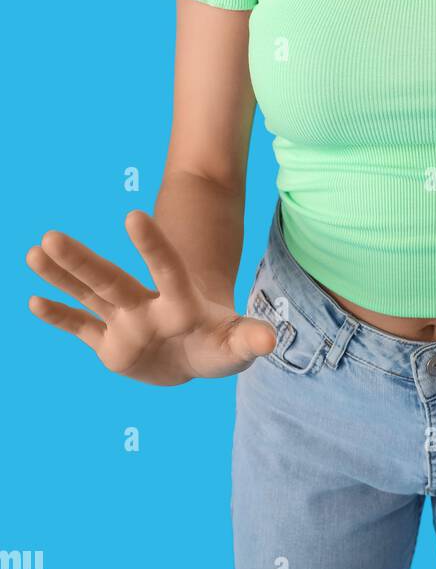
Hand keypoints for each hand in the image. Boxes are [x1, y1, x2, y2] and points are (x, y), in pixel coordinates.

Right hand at [25, 210, 276, 385]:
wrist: (196, 353)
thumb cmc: (217, 343)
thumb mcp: (234, 346)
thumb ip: (247, 339)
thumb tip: (270, 340)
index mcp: (178, 301)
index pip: (165, 268)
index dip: (152, 245)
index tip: (134, 215)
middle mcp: (145, 305)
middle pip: (110, 280)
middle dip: (82, 260)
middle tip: (51, 235)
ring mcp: (123, 322)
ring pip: (88, 295)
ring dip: (62, 276)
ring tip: (35, 251)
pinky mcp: (109, 344)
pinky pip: (80, 327)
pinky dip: (59, 318)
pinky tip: (33, 300)